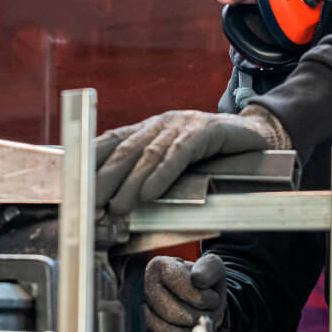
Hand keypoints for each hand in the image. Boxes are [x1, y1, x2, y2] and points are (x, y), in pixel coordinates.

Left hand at [94, 106, 287, 214]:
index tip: (72, 187)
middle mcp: (160, 123)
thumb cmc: (215, 157)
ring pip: (148, 153)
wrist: (259, 137)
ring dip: (130, 183)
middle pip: (123, 150)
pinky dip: (162, 174)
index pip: (109, 142)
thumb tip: (119, 208)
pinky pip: (179, 153)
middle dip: (102, 177)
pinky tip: (150, 193)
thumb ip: (151, 179)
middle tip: (89, 204)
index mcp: (148, 129)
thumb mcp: (176, 167)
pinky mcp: (206, 130)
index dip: (89, 164)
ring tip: (118, 207)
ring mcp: (182, 124)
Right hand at [143, 253, 226, 331]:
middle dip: (196, 319)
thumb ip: (210, 269)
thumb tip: (197, 279)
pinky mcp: (139, 328)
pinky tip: (183, 330)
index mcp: (159, 266)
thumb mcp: (213, 269)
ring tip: (194, 323)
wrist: (193, 302)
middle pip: (174, 314)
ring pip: (164, 331)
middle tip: (204, 314)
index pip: (184, 289)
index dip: (203, 300)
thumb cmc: (203, 284)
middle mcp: (142, 286)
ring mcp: (137, 308)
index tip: (211, 298)